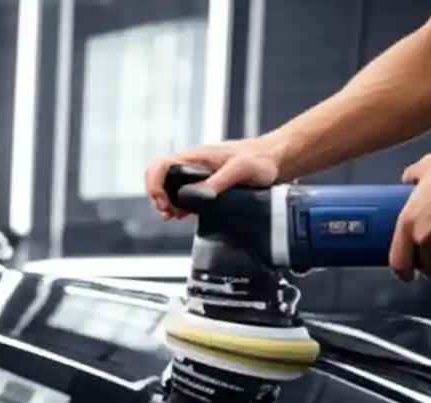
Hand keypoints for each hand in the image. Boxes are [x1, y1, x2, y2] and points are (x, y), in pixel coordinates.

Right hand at [145, 139, 281, 219]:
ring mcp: (198, 176)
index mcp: (197, 158)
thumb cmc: (261, 159)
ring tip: (175, 216)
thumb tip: (198, 196)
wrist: (276, 160)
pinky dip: (179, 207)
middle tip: (169, 214)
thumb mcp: (242, 169)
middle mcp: (193, 166)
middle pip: (160, 179)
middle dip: (158, 198)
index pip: (160, 166)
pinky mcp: (206, 186)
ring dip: (168, 204)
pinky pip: (184, 196)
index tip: (164, 203)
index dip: (154, 185)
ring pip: (170, 189)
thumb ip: (219, 181)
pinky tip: (185, 215)